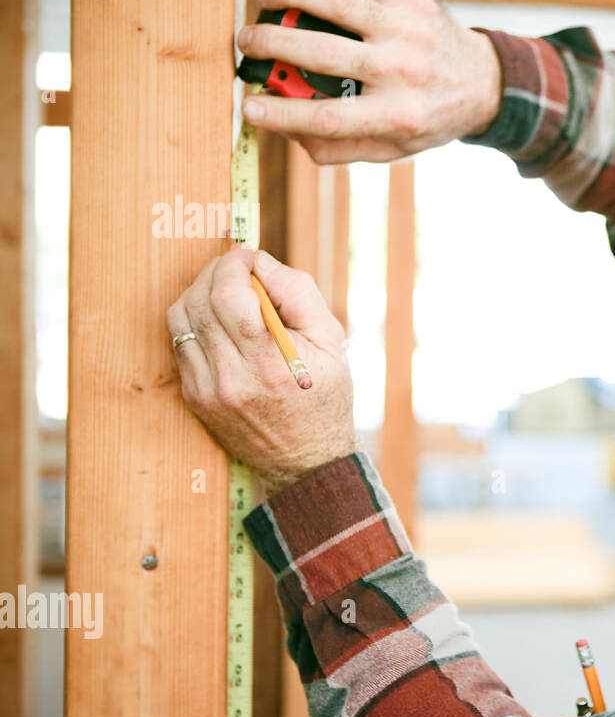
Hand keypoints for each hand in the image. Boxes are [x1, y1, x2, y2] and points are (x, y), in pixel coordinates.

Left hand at [168, 248, 355, 496]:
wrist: (307, 461)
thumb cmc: (326, 397)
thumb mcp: (332, 342)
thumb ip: (298, 294)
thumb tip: (260, 262)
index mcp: (269, 362)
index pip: (228, 294)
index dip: (232, 263)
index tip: (246, 255)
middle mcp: (231, 377)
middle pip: (199, 301)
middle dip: (215, 272)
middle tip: (237, 268)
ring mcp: (206, 390)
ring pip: (180, 319)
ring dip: (199, 293)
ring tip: (225, 292)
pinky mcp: (194, 398)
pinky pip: (179, 344)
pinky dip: (196, 322)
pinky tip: (220, 323)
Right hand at [235, 0, 502, 163]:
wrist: (484, 83)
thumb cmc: (428, 117)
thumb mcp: (393, 148)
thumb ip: (340, 147)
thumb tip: (286, 132)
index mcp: (396, 115)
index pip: (327, 117)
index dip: (281, 113)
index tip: (246, 104)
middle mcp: (402, 71)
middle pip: (322, 53)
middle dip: (272, 44)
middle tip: (246, 40)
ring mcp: (407, 30)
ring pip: (336, 2)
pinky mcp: (412, 0)